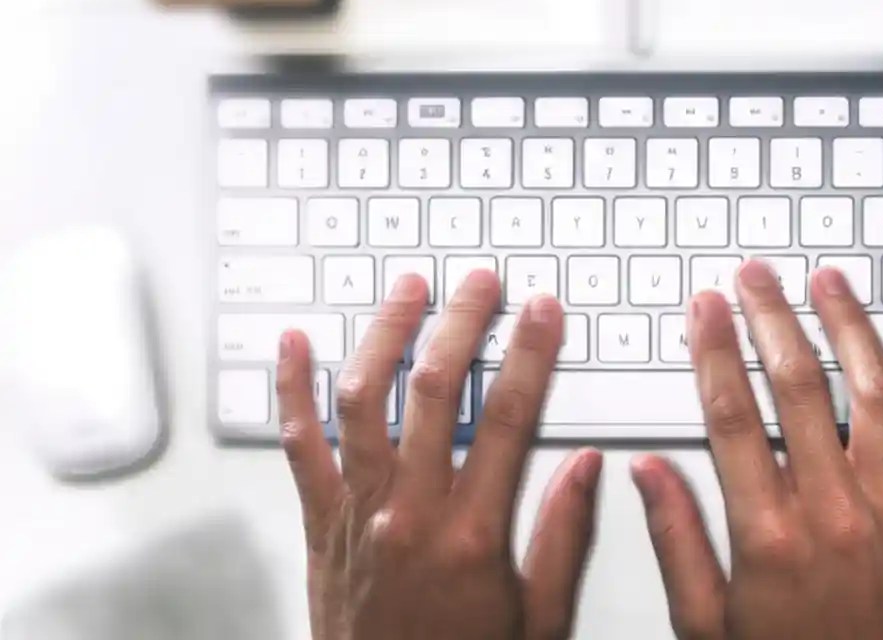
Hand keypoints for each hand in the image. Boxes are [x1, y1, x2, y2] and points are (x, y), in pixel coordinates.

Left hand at [276, 271, 601, 639]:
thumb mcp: (539, 617)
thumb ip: (563, 537)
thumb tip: (584, 467)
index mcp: (470, 534)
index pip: (507, 418)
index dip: (529, 354)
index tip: (542, 311)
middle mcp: (408, 512)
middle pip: (432, 392)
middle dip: (460, 324)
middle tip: (479, 282)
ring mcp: (357, 513)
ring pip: (362, 401)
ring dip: (385, 336)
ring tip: (406, 291)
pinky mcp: (321, 523)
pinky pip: (299, 445)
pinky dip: (292, 390)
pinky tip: (296, 345)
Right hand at [631, 259, 882, 639]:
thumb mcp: (706, 622)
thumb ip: (678, 540)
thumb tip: (648, 472)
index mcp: (768, 533)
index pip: (733, 416)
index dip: (714, 351)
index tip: (704, 309)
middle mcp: (832, 508)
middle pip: (799, 387)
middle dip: (771, 318)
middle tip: (754, 276)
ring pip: (872, 391)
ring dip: (848, 326)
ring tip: (827, 280)